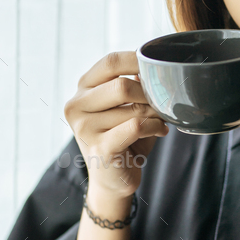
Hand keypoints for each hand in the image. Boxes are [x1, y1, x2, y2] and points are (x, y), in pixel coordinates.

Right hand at [64, 51, 168, 198]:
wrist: (113, 178)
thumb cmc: (124, 137)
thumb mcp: (126, 106)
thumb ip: (134, 84)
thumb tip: (152, 65)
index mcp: (83, 89)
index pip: (110, 63)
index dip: (137, 60)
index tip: (157, 67)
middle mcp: (77, 106)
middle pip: (122, 85)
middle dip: (149, 94)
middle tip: (162, 103)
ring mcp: (85, 129)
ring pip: (133, 109)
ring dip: (155, 113)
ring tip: (161, 120)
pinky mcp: (100, 149)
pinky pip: (136, 127)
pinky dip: (154, 126)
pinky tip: (160, 130)